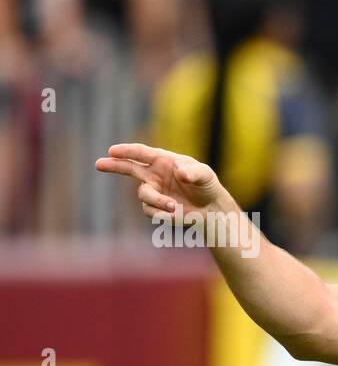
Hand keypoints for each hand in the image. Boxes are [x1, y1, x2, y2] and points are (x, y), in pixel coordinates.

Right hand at [94, 143, 226, 222]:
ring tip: (173, 207)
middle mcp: (153, 174)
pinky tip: (176, 213)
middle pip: (128, 167)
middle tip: (99, 164)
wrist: (210, 208)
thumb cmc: (206, 185)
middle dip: (113, 165)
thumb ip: (193, 172)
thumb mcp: (205, 175)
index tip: (112, 151)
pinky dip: (162, 214)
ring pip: (144, 195)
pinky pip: (151, 211)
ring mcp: (153, 191)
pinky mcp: (155, 208)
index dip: (126, 151)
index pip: (141, 153)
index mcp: (162, 160)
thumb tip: (179, 171)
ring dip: (157, 201)